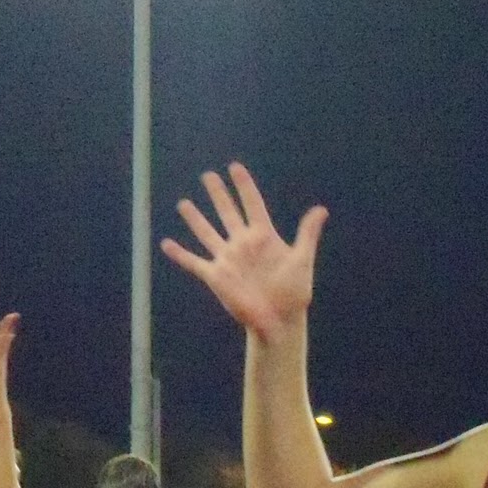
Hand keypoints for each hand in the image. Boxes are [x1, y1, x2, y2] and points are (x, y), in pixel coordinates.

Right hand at [161, 163, 328, 343]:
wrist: (278, 320)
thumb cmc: (293, 292)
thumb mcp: (301, 259)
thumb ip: (307, 234)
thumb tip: (321, 209)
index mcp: (263, 236)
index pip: (251, 204)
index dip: (244, 185)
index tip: (235, 167)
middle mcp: (243, 244)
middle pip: (227, 212)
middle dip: (218, 194)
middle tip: (207, 175)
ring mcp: (228, 259)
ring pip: (207, 233)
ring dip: (195, 219)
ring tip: (183, 203)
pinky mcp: (216, 276)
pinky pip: (194, 262)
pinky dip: (179, 254)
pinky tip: (166, 244)